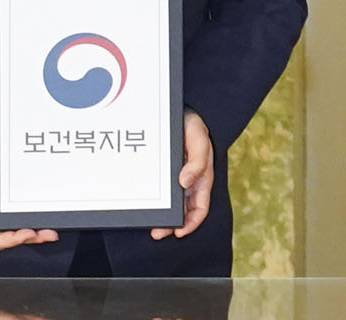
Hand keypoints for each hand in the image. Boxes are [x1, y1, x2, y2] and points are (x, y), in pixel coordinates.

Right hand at [0, 159, 56, 249]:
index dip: (14, 240)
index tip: (29, 233)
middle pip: (12, 237)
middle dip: (31, 238)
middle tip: (48, 234)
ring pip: (19, 229)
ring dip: (35, 232)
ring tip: (50, 231)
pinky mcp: (7, 206)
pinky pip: (21, 216)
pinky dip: (33, 219)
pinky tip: (44, 218)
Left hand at [153, 110, 212, 238]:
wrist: (179, 111)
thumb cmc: (194, 125)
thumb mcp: (199, 140)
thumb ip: (198, 161)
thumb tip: (186, 182)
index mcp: (202, 178)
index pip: (201, 207)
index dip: (192, 222)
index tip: (179, 231)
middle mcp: (188, 183)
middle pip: (182, 211)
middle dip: (171, 225)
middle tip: (157, 233)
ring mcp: (174, 180)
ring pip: (169, 205)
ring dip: (160, 217)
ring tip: (148, 224)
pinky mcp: (161, 175)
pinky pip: (157, 193)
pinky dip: (152, 202)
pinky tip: (143, 206)